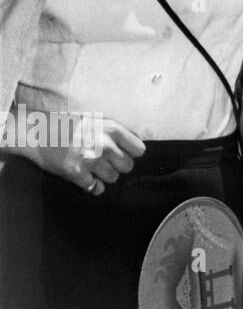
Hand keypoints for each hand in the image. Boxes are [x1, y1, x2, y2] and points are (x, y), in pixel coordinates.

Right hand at [9, 113, 144, 194]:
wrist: (38, 131)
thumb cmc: (69, 125)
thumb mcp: (97, 120)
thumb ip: (116, 133)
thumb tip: (135, 147)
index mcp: (112, 129)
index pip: (139, 150)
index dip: (131, 153)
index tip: (123, 154)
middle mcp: (104, 144)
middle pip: (128, 166)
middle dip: (118, 166)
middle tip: (106, 162)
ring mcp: (90, 160)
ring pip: (113, 178)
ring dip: (104, 176)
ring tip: (92, 167)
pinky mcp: (76, 173)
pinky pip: (95, 188)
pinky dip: (91, 185)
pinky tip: (84, 176)